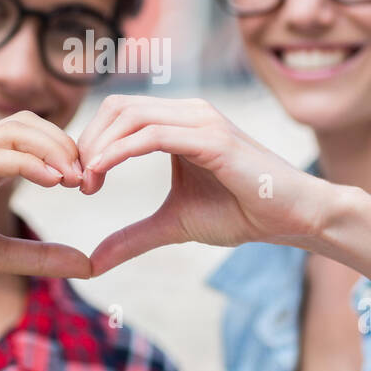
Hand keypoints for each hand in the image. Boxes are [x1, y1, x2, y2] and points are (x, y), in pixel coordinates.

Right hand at [0, 111, 88, 302]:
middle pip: (27, 122)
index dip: (64, 150)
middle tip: (88, 178)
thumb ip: (39, 257)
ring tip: (75, 179)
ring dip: (53, 150)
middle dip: (64, 144)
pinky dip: (31, 163)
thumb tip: (88, 264)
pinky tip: (53, 182)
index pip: (29, 133)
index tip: (88, 182)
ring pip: (15, 130)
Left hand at [76, 95, 334, 273]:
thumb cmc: (241, 213)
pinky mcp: (212, 138)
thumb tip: (93, 262)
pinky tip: (102, 174)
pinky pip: (152, 135)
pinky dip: (119, 152)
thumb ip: (133, 236)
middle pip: (117, 107)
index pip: (119, 114)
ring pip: (130, 116)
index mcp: (178, 122)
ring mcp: (201, 121)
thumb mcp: (173, 224)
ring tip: (88, 182)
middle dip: (88, 142)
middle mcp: (188, 112)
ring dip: (99, 148)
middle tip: (78, 183)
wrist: (292, 216)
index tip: (79, 181)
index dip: (91, 142)